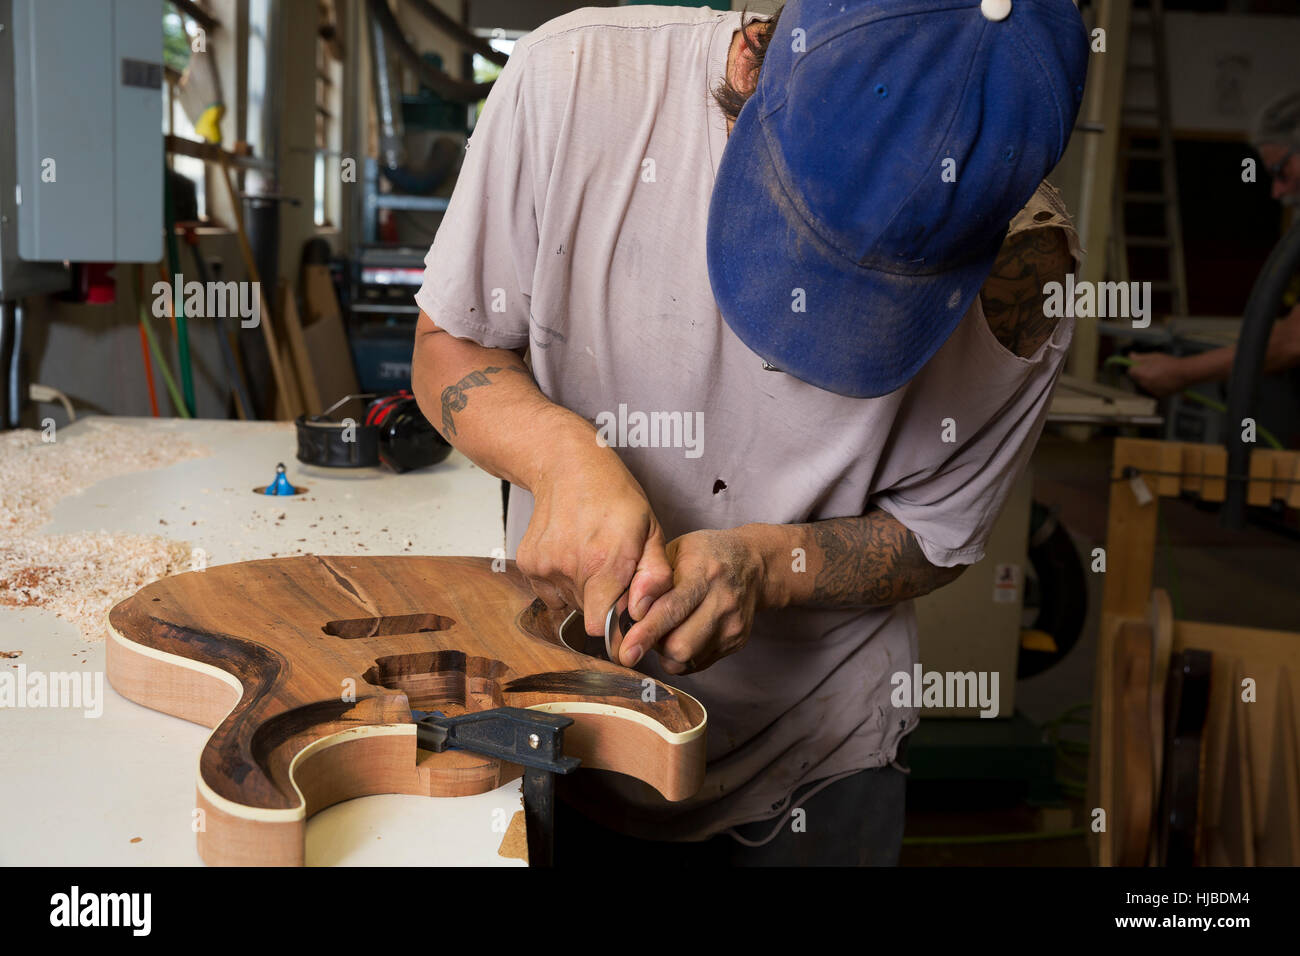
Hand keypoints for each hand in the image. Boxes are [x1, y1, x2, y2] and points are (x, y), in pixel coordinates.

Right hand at [516, 441, 672, 639]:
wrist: (567, 466)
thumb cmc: (616, 497)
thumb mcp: (652, 530)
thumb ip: (655, 576)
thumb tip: (642, 612)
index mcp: (607, 563)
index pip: (600, 626)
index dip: (614, 624)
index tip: (622, 610)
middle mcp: (572, 567)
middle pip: (588, 614)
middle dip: (603, 601)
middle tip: (611, 569)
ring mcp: (545, 566)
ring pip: (570, 602)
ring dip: (582, 590)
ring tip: (590, 556)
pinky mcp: (528, 564)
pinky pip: (549, 593)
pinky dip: (561, 582)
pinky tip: (570, 554)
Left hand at [621, 527, 765, 673]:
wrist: (753, 564)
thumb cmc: (705, 554)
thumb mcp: (674, 550)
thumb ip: (649, 578)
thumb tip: (626, 613)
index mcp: (704, 574)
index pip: (671, 610)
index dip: (646, 633)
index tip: (626, 651)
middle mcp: (722, 602)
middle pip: (680, 645)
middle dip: (654, 644)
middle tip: (646, 628)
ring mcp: (732, 626)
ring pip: (687, 659)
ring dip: (667, 651)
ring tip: (668, 627)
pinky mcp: (736, 642)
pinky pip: (697, 663)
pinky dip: (682, 655)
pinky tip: (684, 631)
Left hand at [1127, 352, 1187, 397]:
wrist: (1185, 373)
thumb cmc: (1169, 363)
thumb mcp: (1154, 356)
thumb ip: (1140, 357)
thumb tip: (1130, 355)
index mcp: (1141, 373)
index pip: (1130, 371)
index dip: (1135, 367)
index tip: (1140, 364)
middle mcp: (1144, 384)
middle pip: (1137, 379)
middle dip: (1142, 374)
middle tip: (1153, 368)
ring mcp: (1151, 390)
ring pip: (1145, 385)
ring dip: (1149, 380)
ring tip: (1160, 373)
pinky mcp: (1158, 395)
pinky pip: (1153, 390)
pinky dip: (1156, 386)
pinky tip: (1164, 380)